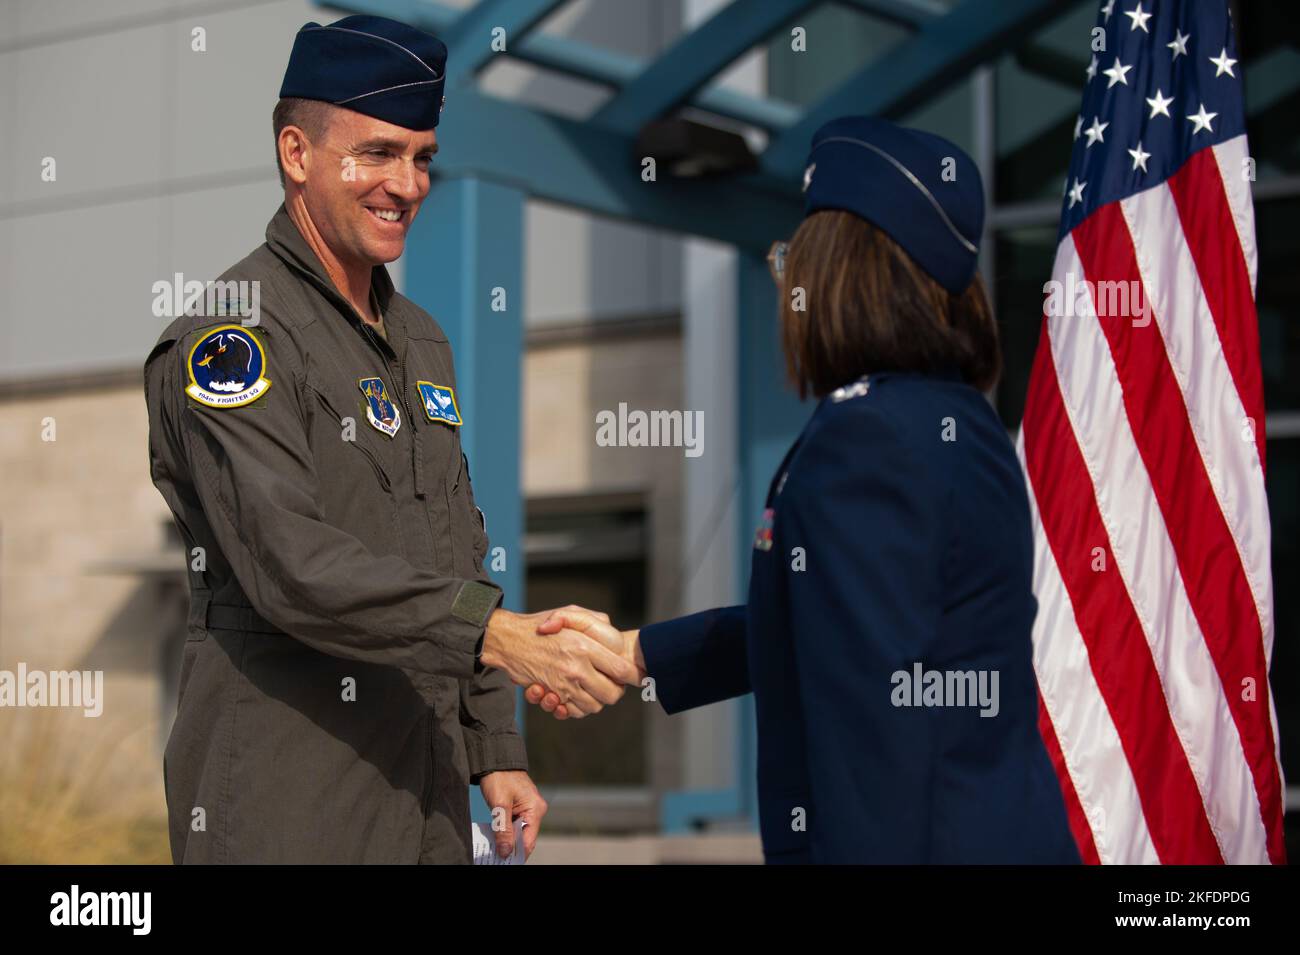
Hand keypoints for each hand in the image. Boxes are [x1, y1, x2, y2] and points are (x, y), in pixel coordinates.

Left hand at [478, 770, 546, 859]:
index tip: (502, 861)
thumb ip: (503, 830)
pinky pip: (514, 825)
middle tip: (496, 857)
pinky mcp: (520, 807)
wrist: (495, 759)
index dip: (516, 853)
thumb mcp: (499, 805)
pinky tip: (495, 838)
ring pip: (518, 832)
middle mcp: (535, 810)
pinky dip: (505, 832)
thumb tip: (506, 853)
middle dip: (511, 848)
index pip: (528, 840)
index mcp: (535, 809)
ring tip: (494, 850)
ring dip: (506, 841)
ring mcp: (528, 809)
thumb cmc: (499, 777)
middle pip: (524, 838)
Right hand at [525, 608, 644, 719]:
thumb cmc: (541, 624)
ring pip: (595, 706)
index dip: (632, 675)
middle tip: (610, 682)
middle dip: (615, 690)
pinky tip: (573, 695)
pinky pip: (574, 712)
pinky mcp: (552, 695)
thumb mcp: (570, 613)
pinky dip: (577, 708)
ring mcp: (564, 684)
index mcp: (584, 646)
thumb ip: (596, 622)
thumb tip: (614, 639)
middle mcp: (576, 668)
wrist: (508, 640)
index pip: (621, 670)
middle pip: (612, 694)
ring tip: (590, 687)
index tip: (636, 675)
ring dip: (596, 700)